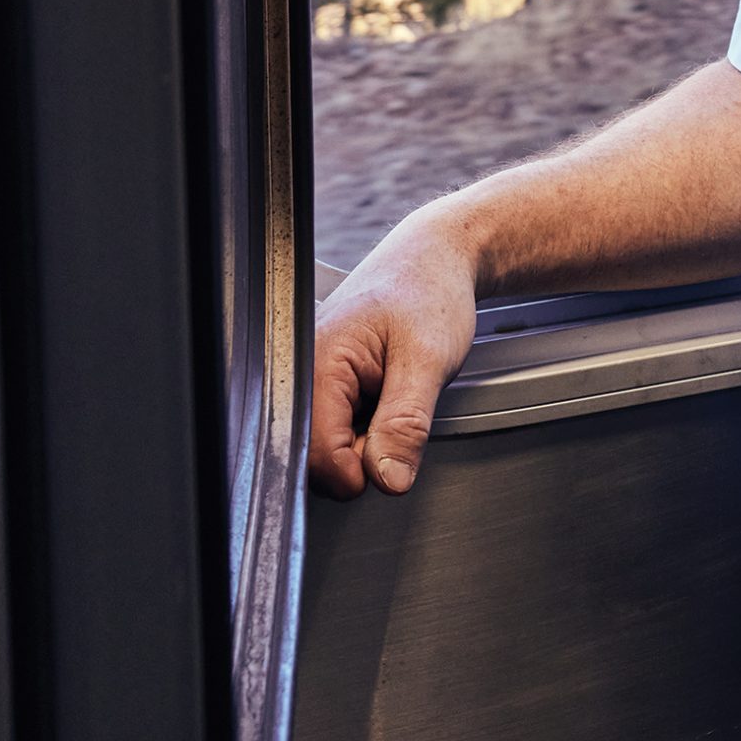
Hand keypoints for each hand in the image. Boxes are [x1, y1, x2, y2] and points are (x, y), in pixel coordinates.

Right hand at [309, 208, 479, 499]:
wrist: (437, 258)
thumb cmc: (430, 290)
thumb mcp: (429, 360)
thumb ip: (406, 424)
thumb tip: (388, 482)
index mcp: (317, 365)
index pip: (319, 459)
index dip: (364, 466)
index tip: (396, 440)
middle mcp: (302, 373)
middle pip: (319, 460)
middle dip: (365, 453)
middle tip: (397, 407)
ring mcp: (311, 378)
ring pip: (330, 448)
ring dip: (368, 437)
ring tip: (391, 392)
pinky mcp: (323, 383)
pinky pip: (337, 428)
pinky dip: (366, 422)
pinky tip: (382, 391)